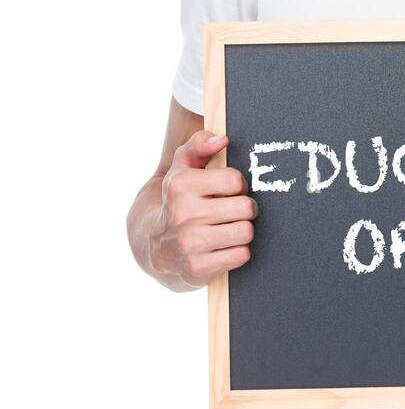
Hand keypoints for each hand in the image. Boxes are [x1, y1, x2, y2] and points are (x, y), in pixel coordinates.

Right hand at [152, 130, 257, 288]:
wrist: (154, 244)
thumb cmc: (178, 199)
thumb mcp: (182, 167)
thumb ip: (199, 144)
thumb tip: (222, 140)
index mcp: (181, 185)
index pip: (236, 181)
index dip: (239, 185)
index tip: (230, 190)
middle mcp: (183, 214)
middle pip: (246, 208)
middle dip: (245, 208)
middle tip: (233, 211)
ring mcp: (190, 243)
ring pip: (246, 232)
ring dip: (243, 230)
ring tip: (229, 227)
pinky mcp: (198, 268)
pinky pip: (241, 255)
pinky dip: (238, 251)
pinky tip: (224, 246)